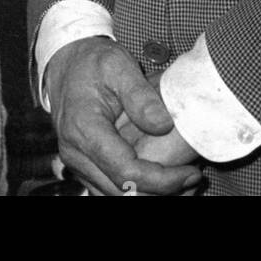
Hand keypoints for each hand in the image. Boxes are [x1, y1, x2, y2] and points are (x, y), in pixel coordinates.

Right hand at [44, 36, 203, 196]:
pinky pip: (112, 191)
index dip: (162, 180)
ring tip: (182, 179)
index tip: (190, 172)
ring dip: (151, 194)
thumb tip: (163, 126)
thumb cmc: (93, 62)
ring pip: (116, 198)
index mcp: (84, 128)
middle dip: (161, 192)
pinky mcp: (85, 168)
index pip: (126, 173)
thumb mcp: (118, 65)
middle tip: (193, 178)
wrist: (67, 62)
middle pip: (122, 194)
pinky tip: (162, 178)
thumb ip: (140, 95)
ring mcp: (78, 164)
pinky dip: (139, 191)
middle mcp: (76, 153)